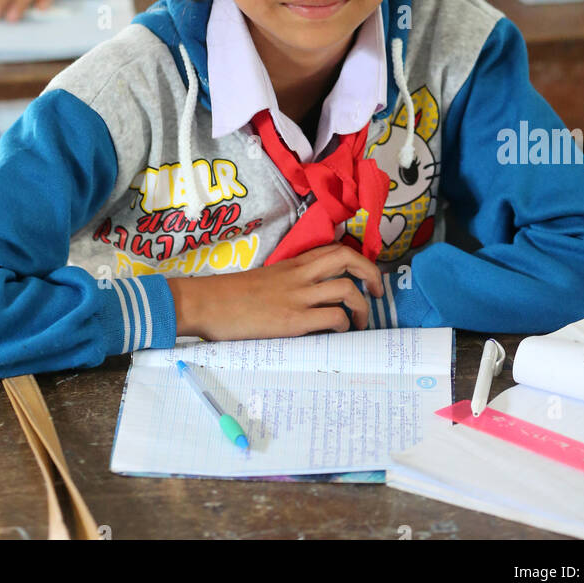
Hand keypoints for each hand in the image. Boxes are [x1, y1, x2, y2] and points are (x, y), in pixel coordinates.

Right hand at [167, 242, 383, 340]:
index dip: (358, 259)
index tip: (366, 276)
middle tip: (377, 292)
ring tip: (360, 322)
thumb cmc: (232, 296)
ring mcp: (297, 296)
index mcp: (292, 264)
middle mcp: (299, 275)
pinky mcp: (293, 320)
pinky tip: (337, 333)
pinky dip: (344, 325)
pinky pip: (333, 317)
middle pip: (347, 259)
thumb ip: (291, 282)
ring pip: (346, 288)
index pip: (334, 249)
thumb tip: (315, 296)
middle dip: (371, 273)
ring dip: (362, 306)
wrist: (206, 303)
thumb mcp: (267, 279)